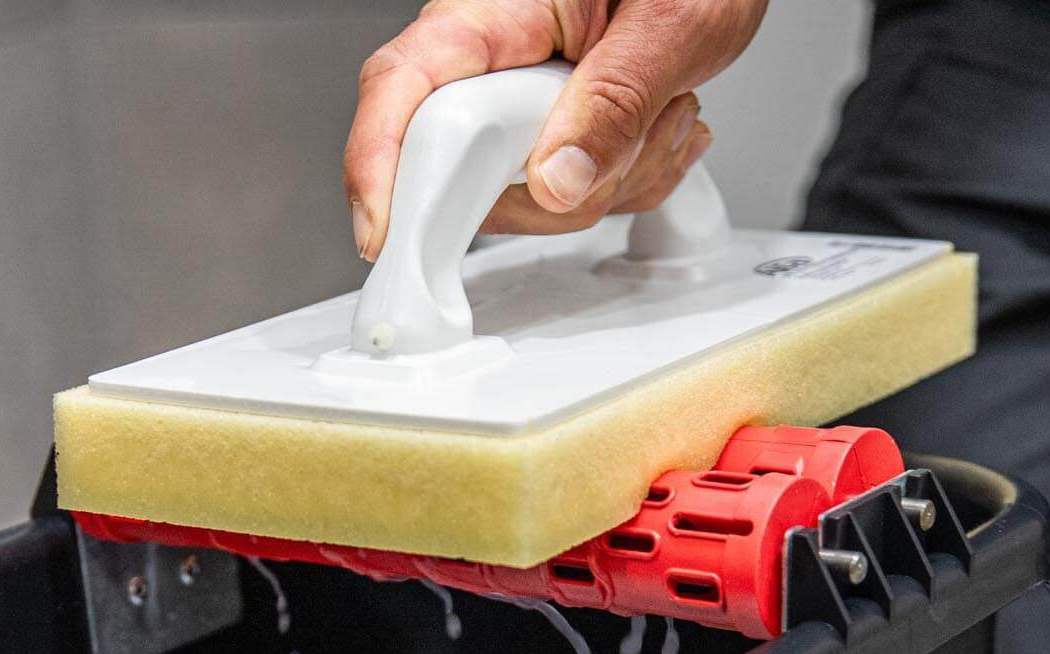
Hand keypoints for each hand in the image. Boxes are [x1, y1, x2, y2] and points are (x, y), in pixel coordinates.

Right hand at [343, 1, 768, 260]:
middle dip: (553, 190)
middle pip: (462, 173)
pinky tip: (651, 132)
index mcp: (493, 10)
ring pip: (521, 202)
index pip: (399, 85)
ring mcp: (511, 106)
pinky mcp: (540, 138)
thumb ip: (615, 103)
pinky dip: (619, 186)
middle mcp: (488, 61)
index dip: (378, 166)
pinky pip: (559, 201)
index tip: (384, 235)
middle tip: (627, 147)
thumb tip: (556, 182)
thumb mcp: (671, 24)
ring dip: (604, 186)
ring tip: (657, 119)